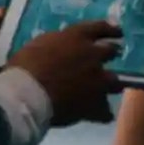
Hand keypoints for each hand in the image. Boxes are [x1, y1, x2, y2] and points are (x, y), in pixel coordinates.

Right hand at [7, 21, 124, 127]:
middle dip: (112, 54)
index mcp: (77, 37)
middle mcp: (92, 55)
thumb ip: (56, 44)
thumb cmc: (25, 65)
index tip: (118, 32)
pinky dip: (103, 113)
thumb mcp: (40, 44)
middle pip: (111, 52)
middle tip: (112, 56)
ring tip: (109, 88)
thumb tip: (61, 47)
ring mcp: (97, 80)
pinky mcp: (94, 104)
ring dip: (111, 84)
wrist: (28, 93)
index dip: (110, 30)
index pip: (99, 28)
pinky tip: (101, 116)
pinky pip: (105, 111)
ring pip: (115, 82)